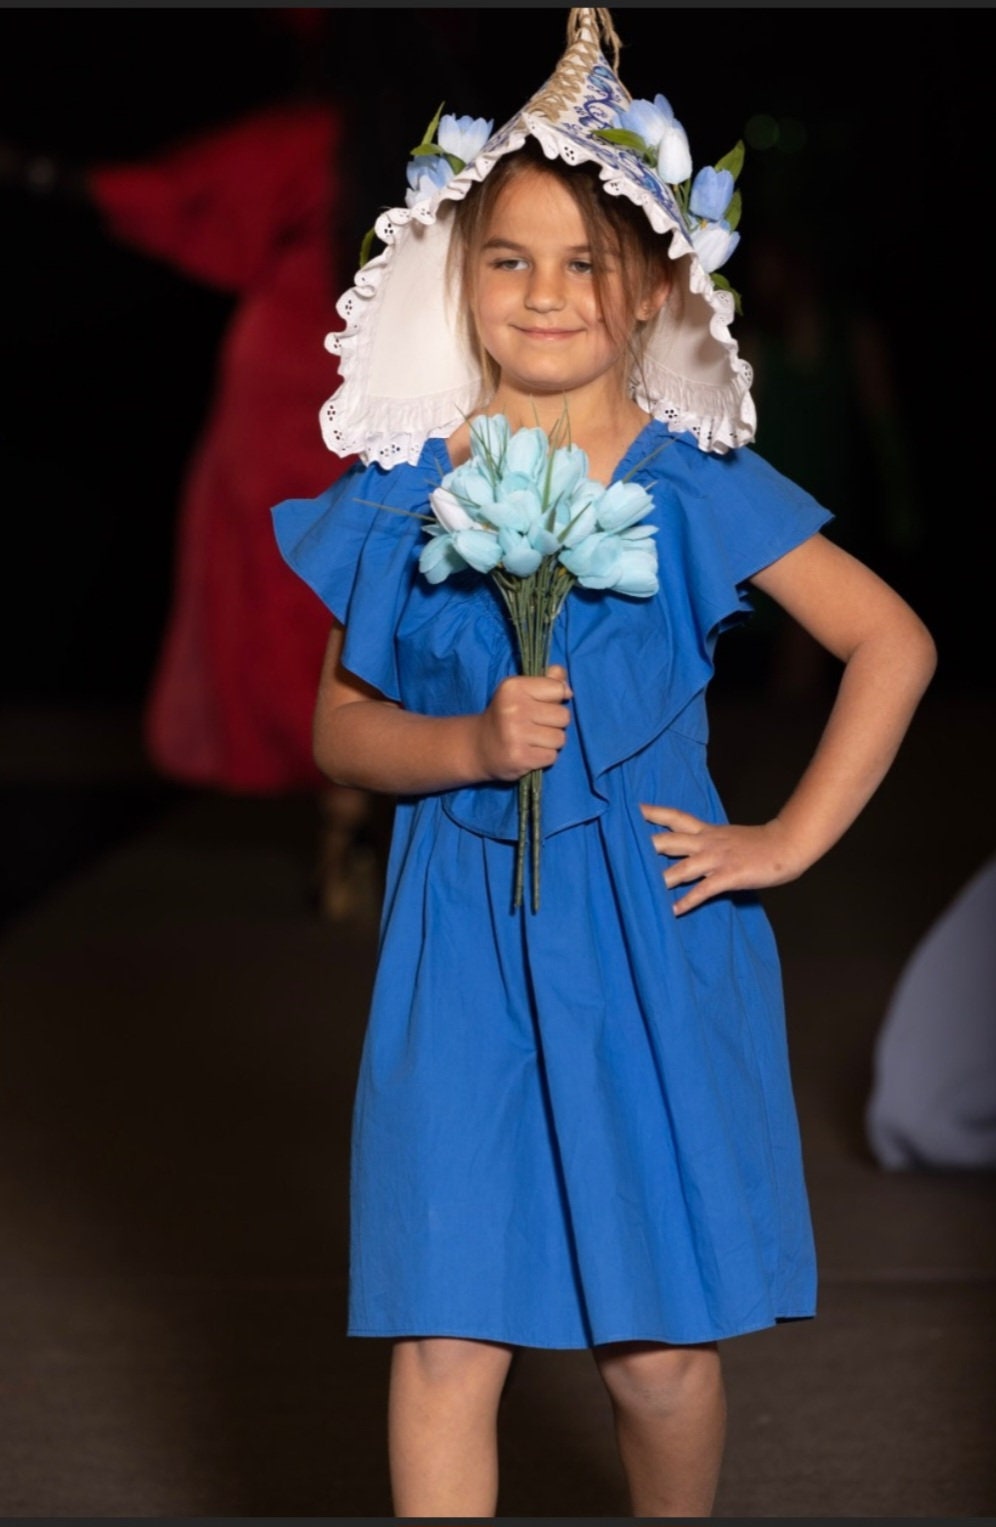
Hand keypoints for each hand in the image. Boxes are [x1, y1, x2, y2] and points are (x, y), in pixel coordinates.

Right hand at [475, 664, 572, 781]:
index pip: (558, 689)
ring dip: (551, 741)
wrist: (479, 745)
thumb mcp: (520, 691)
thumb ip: (546, 681)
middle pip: (564, 716)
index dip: (556, 698)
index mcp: (514, 687)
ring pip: (560, 738)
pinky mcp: (520, 757)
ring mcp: (516, 735)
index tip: (543, 704)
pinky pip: (552, 756)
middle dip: (556, 722)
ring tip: (534, 739)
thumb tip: (566, 683)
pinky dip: (544, 756)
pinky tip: (530, 751)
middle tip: (537, 724)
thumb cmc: (506, 714)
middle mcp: (514, 709)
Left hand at [639, 804, 804, 915]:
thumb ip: (704, 841)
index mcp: (706, 831)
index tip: (629, 808)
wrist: (785, 845)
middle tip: (618, 846)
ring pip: (682, 867)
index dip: (652, 812)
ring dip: (661, 878)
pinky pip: (704, 890)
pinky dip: (688, 901)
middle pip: (670, 840)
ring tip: (638, 888)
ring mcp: (717, 859)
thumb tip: (683, 847)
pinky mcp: (729, 876)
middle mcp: (707, 842)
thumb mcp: (725, 836)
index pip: (674, 817)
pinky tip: (673, 911)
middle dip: (644, 844)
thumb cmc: (755, 844)